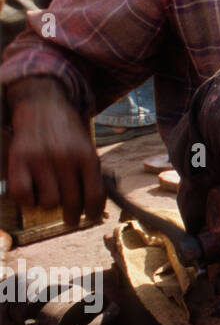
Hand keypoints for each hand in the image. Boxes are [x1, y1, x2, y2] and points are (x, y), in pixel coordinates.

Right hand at [6, 78, 104, 228]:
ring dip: (49, 205)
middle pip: (72, 201)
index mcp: (87, 156)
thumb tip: (95, 203)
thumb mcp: (86, 146)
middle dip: (73, 216)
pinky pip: (23, 194)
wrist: (43, 105)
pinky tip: (32, 194)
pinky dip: (27, 200)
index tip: (90, 218)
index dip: (94, 212)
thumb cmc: (67, 131)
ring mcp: (41, 159)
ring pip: (48, 201)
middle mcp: (65, 158)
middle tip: (71, 219)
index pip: (95, 194)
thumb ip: (91, 171)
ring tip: (49, 197)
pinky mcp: (18, 160)